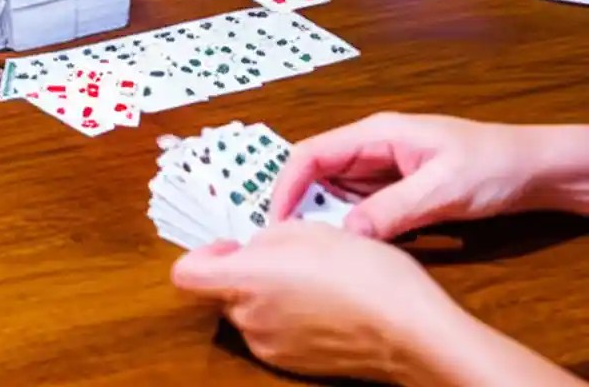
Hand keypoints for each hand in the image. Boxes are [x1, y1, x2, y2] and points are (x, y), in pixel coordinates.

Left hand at [171, 221, 459, 382]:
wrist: (409, 329)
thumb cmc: (362, 273)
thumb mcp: (308, 230)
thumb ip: (265, 239)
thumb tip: (253, 249)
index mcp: (243, 282)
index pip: (186, 275)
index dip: (203, 255)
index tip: (231, 245)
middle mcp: (248, 320)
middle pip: (221, 293)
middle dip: (244, 272)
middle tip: (284, 255)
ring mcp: (270, 347)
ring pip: (250, 313)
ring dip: (267, 295)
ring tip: (311, 278)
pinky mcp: (293, 365)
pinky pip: (275, 334)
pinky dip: (287, 317)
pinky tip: (324, 304)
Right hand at [268, 112, 541, 239]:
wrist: (536, 169)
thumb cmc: (495, 164)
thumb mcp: (442, 188)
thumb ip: (392, 209)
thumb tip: (345, 233)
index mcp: (376, 134)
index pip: (311, 154)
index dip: (285, 186)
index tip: (277, 222)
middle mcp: (371, 150)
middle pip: (316, 176)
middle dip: (300, 207)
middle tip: (294, 244)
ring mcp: (382, 171)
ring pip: (335, 196)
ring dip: (325, 220)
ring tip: (321, 250)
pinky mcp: (395, 192)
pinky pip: (359, 210)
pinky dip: (352, 229)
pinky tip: (355, 247)